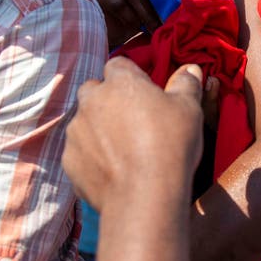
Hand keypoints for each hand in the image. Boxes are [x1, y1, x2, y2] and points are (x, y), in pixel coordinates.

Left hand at [64, 58, 204, 212]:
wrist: (144, 196)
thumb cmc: (170, 145)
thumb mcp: (189, 109)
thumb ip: (187, 84)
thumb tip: (191, 69)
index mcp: (119, 82)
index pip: (119, 65)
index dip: (132, 77)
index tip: (145, 94)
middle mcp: (91, 101)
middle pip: (94, 90)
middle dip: (108, 101)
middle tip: (132, 121)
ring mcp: (76, 131)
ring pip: (84, 122)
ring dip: (98, 129)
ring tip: (124, 151)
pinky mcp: (69, 160)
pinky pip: (80, 152)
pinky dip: (92, 157)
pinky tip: (113, 171)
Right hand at [82, 0, 161, 47]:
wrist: (103, 30)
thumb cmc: (130, 14)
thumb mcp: (147, 0)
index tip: (178, 1)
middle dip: (157, 1)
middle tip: (167, 19)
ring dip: (146, 12)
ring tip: (154, 26)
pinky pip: (118, 3)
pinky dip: (130, 17)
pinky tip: (135, 26)